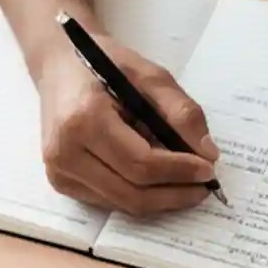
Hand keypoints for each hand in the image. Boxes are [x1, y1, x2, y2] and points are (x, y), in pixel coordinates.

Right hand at [35, 36, 219, 215]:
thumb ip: (181, 112)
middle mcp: (64, 152)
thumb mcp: (148, 75)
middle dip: (174, 193)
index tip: (208, 169)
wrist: (59, 66)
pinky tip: (157, 181)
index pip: (141, 163)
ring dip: (160, 199)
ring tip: (186, 184)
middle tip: (203, 186)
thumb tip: (208, 153)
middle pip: (132, 192)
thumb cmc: (103, 64)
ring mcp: (59, 171)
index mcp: (84, 119)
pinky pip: (110, 201)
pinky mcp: (60, 183)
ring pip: (122, 203)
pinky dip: (139, 195)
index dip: (179, 171)